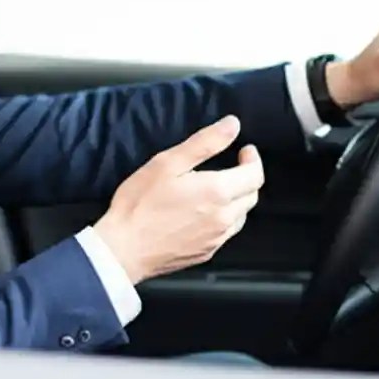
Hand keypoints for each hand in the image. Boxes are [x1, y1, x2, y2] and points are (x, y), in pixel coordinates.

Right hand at [94, 116, 262, 283]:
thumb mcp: (169, 162)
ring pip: (240, 216)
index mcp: (217, 192)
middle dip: (248, 178)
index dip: (254, 159)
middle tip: (235, 167)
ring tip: (220, 189)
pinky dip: (224, 218)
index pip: (255, 175)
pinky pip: (225, 233)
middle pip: (252, 196)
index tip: (246, 151)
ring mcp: (216, 239)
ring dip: (238, 199)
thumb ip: (205, 142)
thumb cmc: (140, 204)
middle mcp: (223, 218)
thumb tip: (233, 125)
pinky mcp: (206, 253)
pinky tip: (205, 213)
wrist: (123, 249)